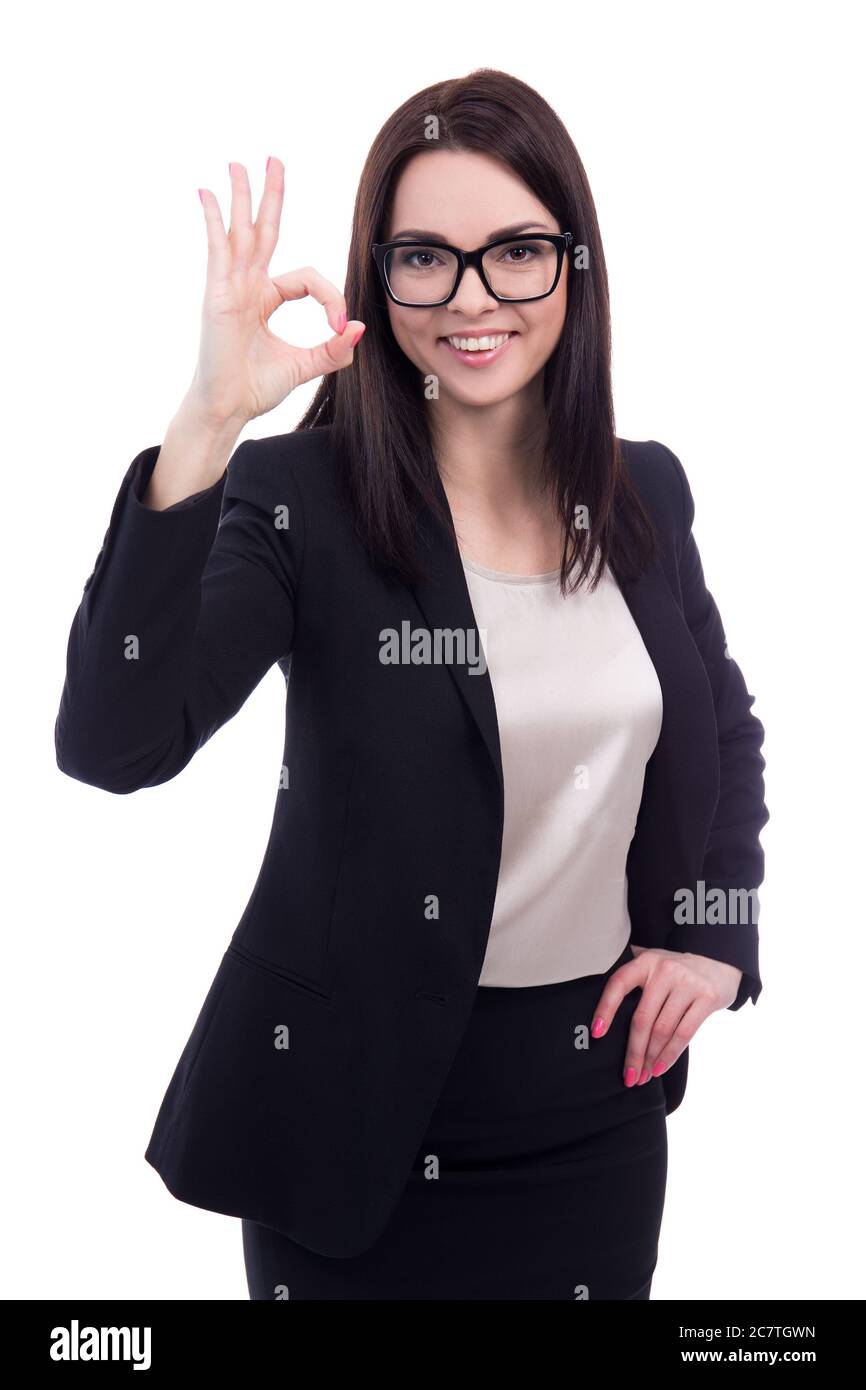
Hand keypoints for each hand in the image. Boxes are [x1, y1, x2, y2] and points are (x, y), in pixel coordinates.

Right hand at [189, 157, 364, 427]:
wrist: (228, 409)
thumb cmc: (255, 388)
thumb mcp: (305, 365)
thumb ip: (333, 349)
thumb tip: (358, 327)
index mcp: (266, 299)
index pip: (306, 279)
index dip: (330, 298)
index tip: (339, 326)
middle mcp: (247, 286)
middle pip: (263, 232)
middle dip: (270, 196)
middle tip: (274, 160)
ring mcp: (230, 288)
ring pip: (240, 232)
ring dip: (241, 197)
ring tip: (238, 164)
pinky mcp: (218, 295)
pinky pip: (218, 250)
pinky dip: (213, 222)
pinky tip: (207, 194)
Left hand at [591, 946, 743, 1085]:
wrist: (719, 965)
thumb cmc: (677, 971)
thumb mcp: (653, 963)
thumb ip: (632, 976)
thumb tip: (599, 1005)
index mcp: (646, 962)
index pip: (619, 984)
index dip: (605, 1009)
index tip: (597, 1033)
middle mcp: (665, 970)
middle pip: (642, 1019)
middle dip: (633, 1052)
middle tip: (628, 1076)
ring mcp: (687, 983)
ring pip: (662, 1030)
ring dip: (651, 1059)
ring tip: (643, 1076)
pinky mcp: (707, 998)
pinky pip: (684, 1034)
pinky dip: (669, 1055)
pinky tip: (660, 1068)